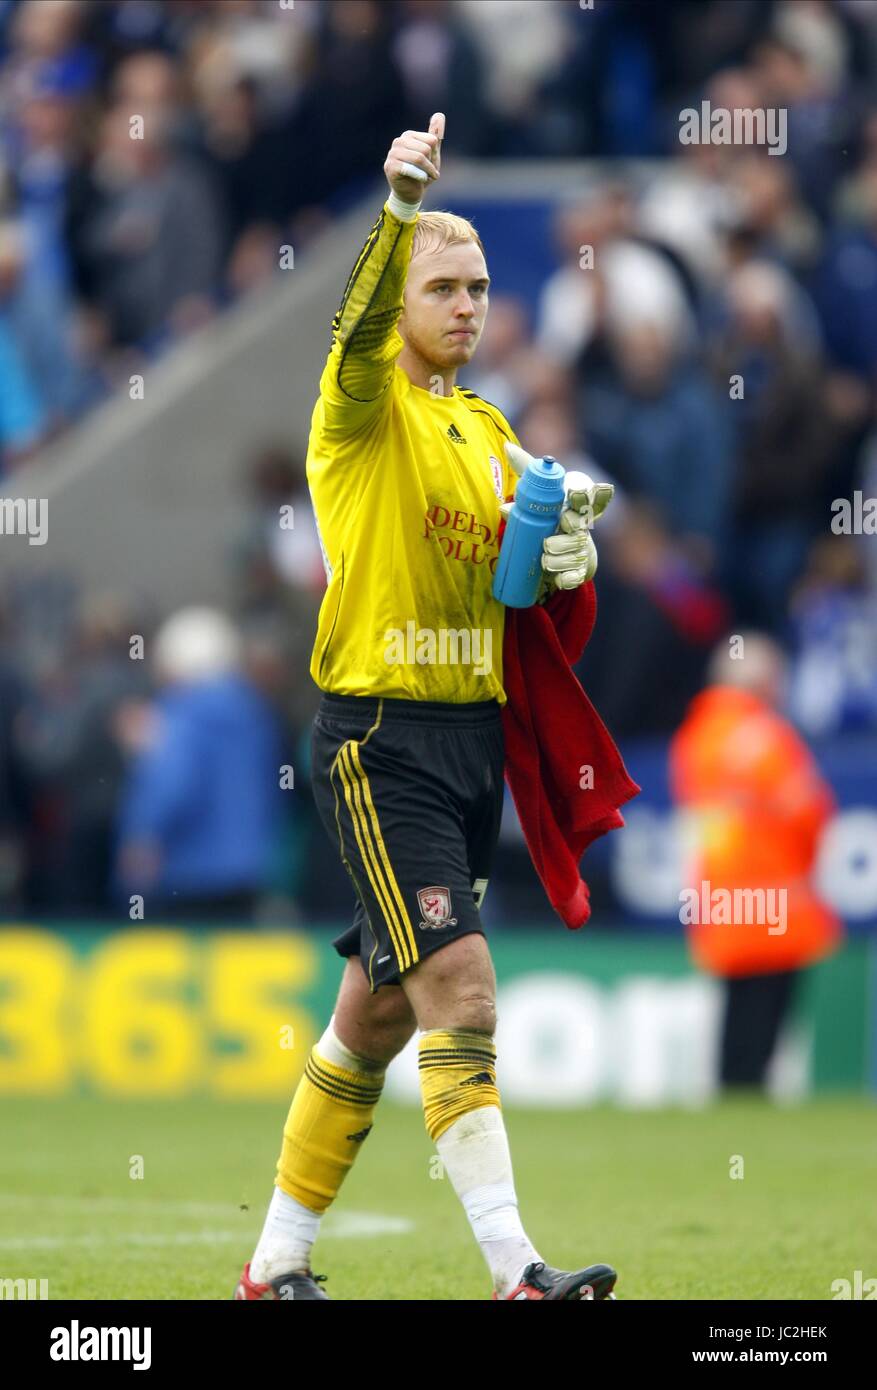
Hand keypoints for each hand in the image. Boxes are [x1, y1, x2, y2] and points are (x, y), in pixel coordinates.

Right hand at [384, 113, 443, 202]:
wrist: (411, 194)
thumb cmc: (422, 173)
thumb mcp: (432, 153)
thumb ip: (435, 135)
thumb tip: (439, 114)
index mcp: (408, 136)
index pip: (431, 140)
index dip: (434, 155)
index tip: (430, 163)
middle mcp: (398, 142)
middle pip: (426, 148)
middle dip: (431, 164)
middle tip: (427, 172)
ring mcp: (392, 154)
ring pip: (419, 158)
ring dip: (427, 171)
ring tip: (426, 177)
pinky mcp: (390, 167)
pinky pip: (411, 168)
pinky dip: (420, 177)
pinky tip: (420, 180)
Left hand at [502, 441, 613, 596]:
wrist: (557, 556)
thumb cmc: (548, 518)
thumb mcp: (538, 495)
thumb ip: (526, 471)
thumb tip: (507, 447)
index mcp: (575, 507)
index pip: (587, 496)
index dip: (586, 494)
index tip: (574, 494)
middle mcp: (581, 527)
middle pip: (579, 526)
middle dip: (569, 530)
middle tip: (550, 537)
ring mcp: (582, 549)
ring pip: (575, 552)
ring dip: (559, 558)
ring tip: (545, 559)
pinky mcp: (580, 571)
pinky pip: (576, 575)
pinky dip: (567, 578)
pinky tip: (560, 580)